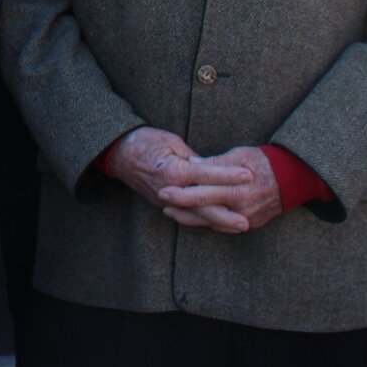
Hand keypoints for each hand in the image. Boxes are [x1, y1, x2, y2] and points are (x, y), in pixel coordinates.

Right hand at [105, 127, 252, 232]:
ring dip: (218, 222)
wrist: (117, 152)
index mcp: (174, 171)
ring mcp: (164, 200)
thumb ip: (193, 158)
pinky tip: (217, 223)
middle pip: (203, 205)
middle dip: (226, 214)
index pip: (207, 175)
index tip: (248, 176)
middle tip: (247, 220)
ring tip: (239, 225)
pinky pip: (185, 214)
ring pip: (195, 216)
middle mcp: (170, 189)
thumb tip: (212, 167)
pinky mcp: (161, 203)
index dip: (229, 175)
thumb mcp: (172, 142)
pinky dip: (202, 220)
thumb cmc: (145, 141)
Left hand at [157, 146, 282, 234]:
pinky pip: (224, 226)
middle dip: (180, 208)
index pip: (203, 192)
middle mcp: (240, 207)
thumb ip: (214, 163)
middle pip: (204, 211)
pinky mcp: (250, 224)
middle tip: (161, 202)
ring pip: (212, 222)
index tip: (163, 189)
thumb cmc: (263, 162)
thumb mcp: (239, 155)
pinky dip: (208, 221)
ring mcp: (245, 219)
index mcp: (236, 188)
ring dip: (190, 217)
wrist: (293, 179)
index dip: (181, 193)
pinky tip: (194, 216)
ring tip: (170, 211)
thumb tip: (191, 163)